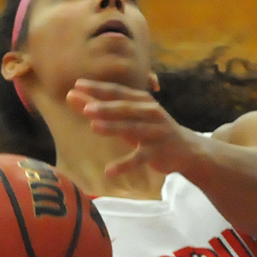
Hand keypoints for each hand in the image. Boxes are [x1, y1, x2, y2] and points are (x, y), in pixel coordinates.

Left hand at [67, 79, 200, 178]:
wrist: (185, 149)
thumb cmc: (149, 128)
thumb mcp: (126, 117)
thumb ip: (99, 106)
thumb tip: (71, 94)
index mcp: (141, 100)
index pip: (117, 92)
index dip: (98, 88)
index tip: (77, 84)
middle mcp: (150, 112)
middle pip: (125, 108)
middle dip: (106, 107)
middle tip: (85, 107)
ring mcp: (155, 132)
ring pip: (133, 129)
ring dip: (113, 127)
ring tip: (93, 127)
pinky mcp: (158, 152)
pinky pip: (139, 158)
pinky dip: (125, 164)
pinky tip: (109, 171)